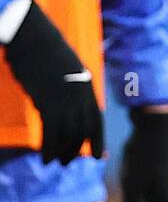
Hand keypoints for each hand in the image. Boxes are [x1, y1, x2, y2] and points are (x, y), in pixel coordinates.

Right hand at [3, 0, 103, 164]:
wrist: (34, 39)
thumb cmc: (46, 52)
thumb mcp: (67, 70)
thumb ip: (72, 88)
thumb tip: (69, 104)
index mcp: (87, 87)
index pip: (96, 120)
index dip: (98, 140)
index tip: (99, 157)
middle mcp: (80, 96)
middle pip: (83, 131)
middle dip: (77, 149)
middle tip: (68, 162)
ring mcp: (65, 100)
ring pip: (68, 135)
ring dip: (63, 152)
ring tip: (55, 162)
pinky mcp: (48, 103)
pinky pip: (51, 133)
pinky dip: (49, 148)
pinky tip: (45, 158)